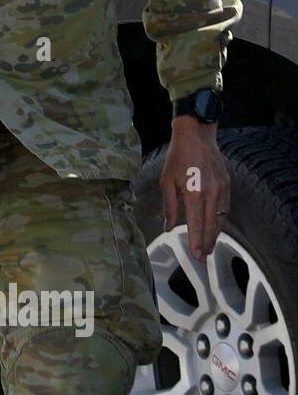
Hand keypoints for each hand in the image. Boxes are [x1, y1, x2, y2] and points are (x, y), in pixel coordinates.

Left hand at [162, 117, 229, 261]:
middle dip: (207, 244)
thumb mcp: (167, 181)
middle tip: (203, 258)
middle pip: (211, 226)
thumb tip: (168, 227)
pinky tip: (215, 227)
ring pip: (220, 218)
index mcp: (194, 193)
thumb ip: (169, 207)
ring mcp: (222, 189)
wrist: (196, 135)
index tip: (196, 256)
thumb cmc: (178, 157)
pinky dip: (220, 220)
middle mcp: (211, 193)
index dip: (196, 242)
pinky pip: (225, 207)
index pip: (196, 224)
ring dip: (215, 234)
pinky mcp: (227, 184)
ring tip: (209, 247)